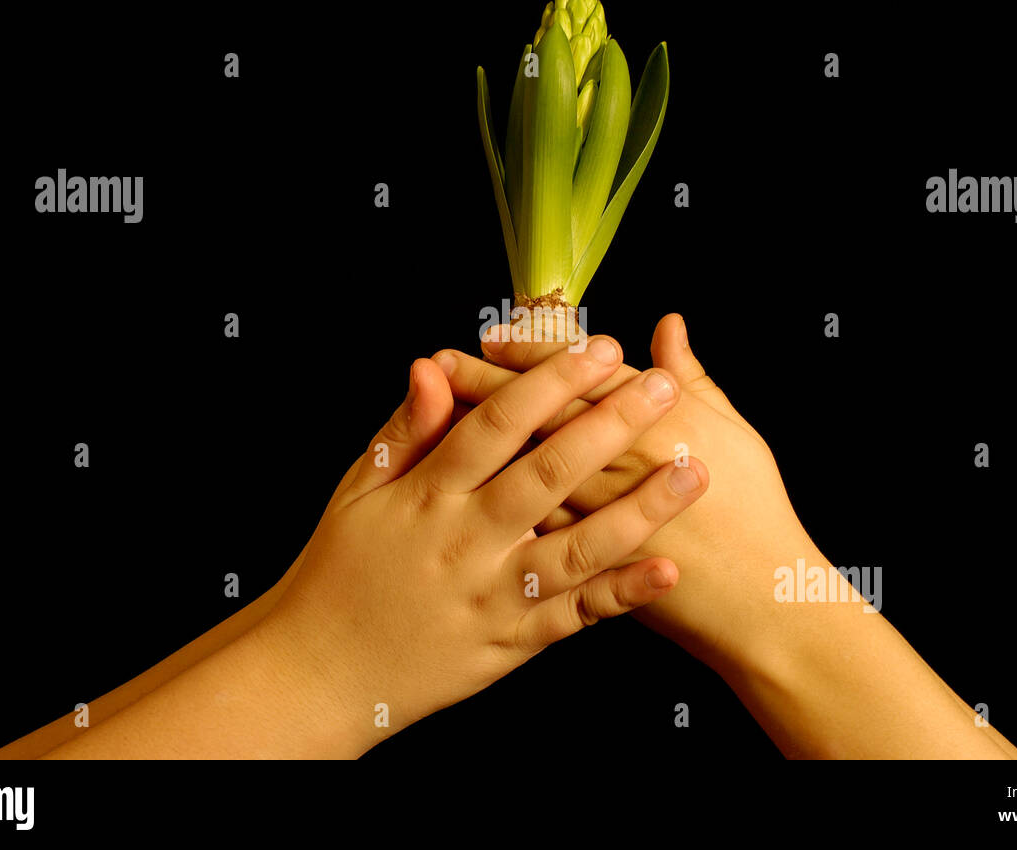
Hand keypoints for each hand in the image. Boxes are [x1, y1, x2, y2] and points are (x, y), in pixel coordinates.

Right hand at [261, 334, 708, 755]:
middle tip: (662, 387)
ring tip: (693, 472)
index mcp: (428, 494)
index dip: (549, 381)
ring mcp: (492, 595)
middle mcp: (465, 540)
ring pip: (576, 546)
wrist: (322, 669)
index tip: (597, 347)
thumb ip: (405, 429)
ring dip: (640, 508)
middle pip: (548, 472)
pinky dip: (620, 594)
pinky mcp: (511, 642)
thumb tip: (433, 365)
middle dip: (611, 425)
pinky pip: (574, 616)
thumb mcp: (358, 490)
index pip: (497, 425)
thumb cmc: (341, 570)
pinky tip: (664, 570)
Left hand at [435, 314, 814, 674]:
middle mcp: (616, 465)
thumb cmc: (755, 508)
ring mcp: (594, 519)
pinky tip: (462, 486)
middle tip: (442, 363)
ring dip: (478, 442)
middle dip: (485, 388)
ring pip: (520, 470)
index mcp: (655, 422)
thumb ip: (693, 375)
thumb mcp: (731, 429)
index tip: (490, 338)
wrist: (760, 600)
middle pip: (536, 416)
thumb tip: (668, 326)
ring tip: (439, 415)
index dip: (531, 354)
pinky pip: (524, 527)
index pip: (578, 374)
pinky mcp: (583, 566)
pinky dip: (492, 503)